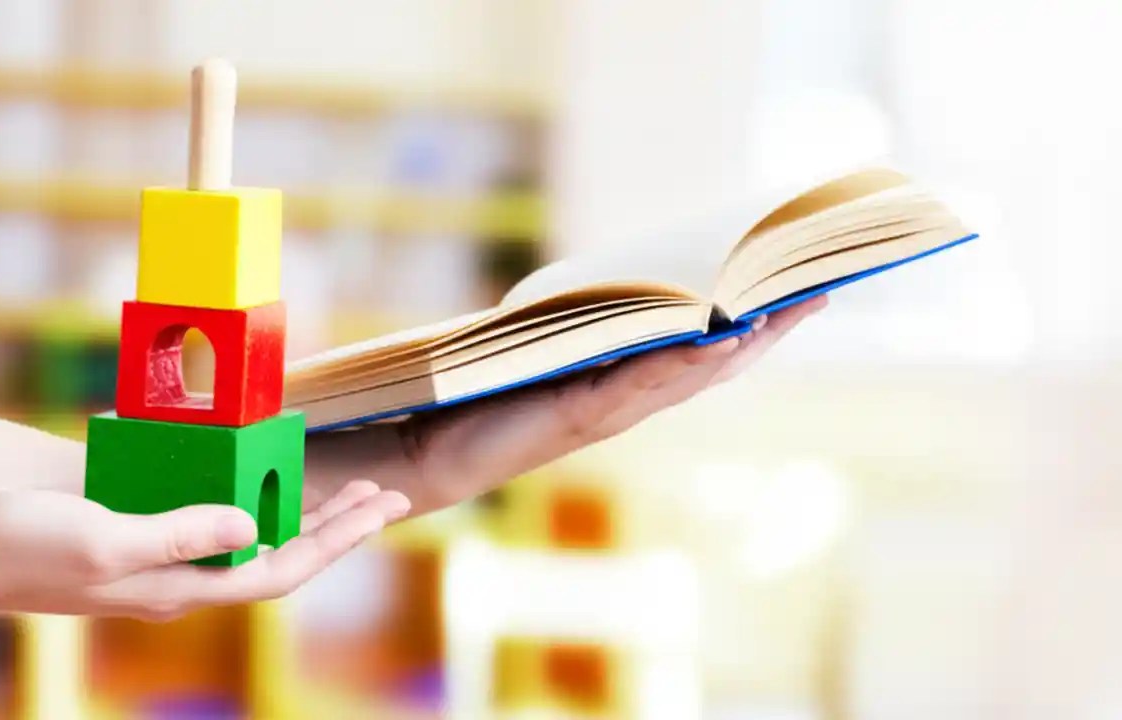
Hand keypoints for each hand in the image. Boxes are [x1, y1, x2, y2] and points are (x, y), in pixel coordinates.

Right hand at [0, 480, 407, 620]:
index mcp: (182, 586)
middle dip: (337, 527)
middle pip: (279, 555)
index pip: (279, 571)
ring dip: (303, 512)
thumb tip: (253, 524)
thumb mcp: (106, 539)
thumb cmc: (28, 546)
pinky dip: (255, 498)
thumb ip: (179, 534)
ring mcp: (166, 558)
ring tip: (348, 487)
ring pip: (255, 539)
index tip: (378, 511)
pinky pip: (218, 520)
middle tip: (387, 496)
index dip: (333, 543)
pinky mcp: (146, 534)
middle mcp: (184, 578)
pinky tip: (268, 477)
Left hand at [304, 296, 826, 515]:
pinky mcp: (576, 413)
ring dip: (740, 345)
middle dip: (767, 329)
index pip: (701, 353)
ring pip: (688, 375)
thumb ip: (583, 326)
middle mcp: (625, 401)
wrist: (431, 445)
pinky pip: (639, 384)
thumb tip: (616, 280)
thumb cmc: (483, 395)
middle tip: (819, 288)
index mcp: (622, 384)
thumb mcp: (543, 347)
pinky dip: (680, 363)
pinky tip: (716, 338)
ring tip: (786, 307)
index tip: (798, 288)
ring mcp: (606, 410)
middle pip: (712, 364)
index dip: (753, 326)